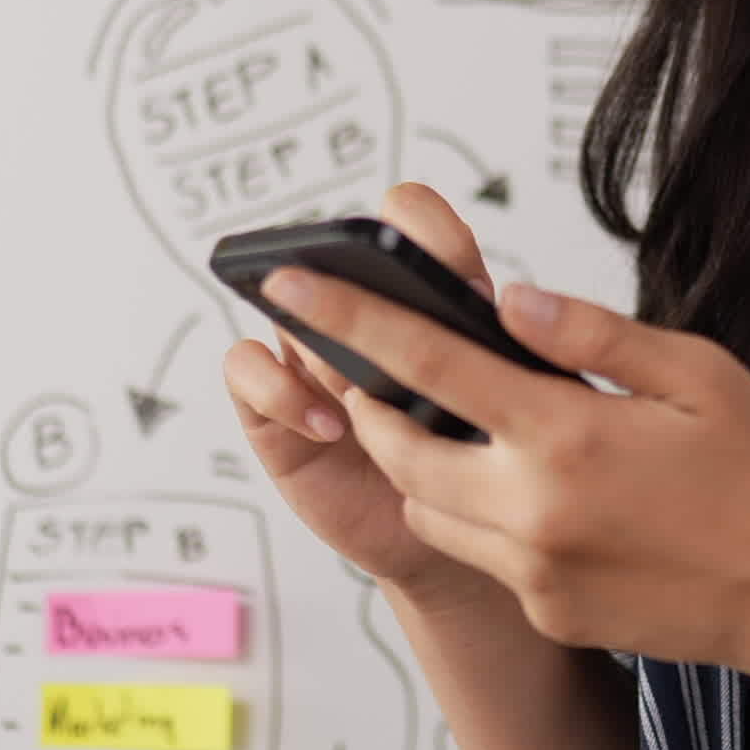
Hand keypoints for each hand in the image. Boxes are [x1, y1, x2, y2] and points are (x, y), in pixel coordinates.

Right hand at [223, 184, 506, 601]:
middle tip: (386, 311)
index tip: (458, 280)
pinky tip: (329, 426)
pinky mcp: (272, 404)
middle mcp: (359, 313)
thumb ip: (495, 349)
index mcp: (422, 290)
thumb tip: (481, 300)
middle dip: (359, 281)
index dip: (424, 227)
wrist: (454, 532)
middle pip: (337, 252)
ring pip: (289, 307)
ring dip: (323, 347)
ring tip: (359, 392)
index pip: (410, 217)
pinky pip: (246, 366)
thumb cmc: (482, 456)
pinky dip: (281, 390)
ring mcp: (309, 354)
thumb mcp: (503, 400)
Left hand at [255, 252, 749, 679]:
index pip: (425, 365)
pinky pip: (482, 554)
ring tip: (476, 432)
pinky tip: (548, 496)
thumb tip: (508, 301)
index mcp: (564, 435)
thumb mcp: (695, 372)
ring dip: (425, 467)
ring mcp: (534, 571)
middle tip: (382, 373)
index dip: (349, 319)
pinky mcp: (548, 610)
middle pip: (398, 450)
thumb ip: (590, 335)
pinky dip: (485, 517)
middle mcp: (532, 510)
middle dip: (374, 405)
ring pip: (428, 509)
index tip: (291, 286)